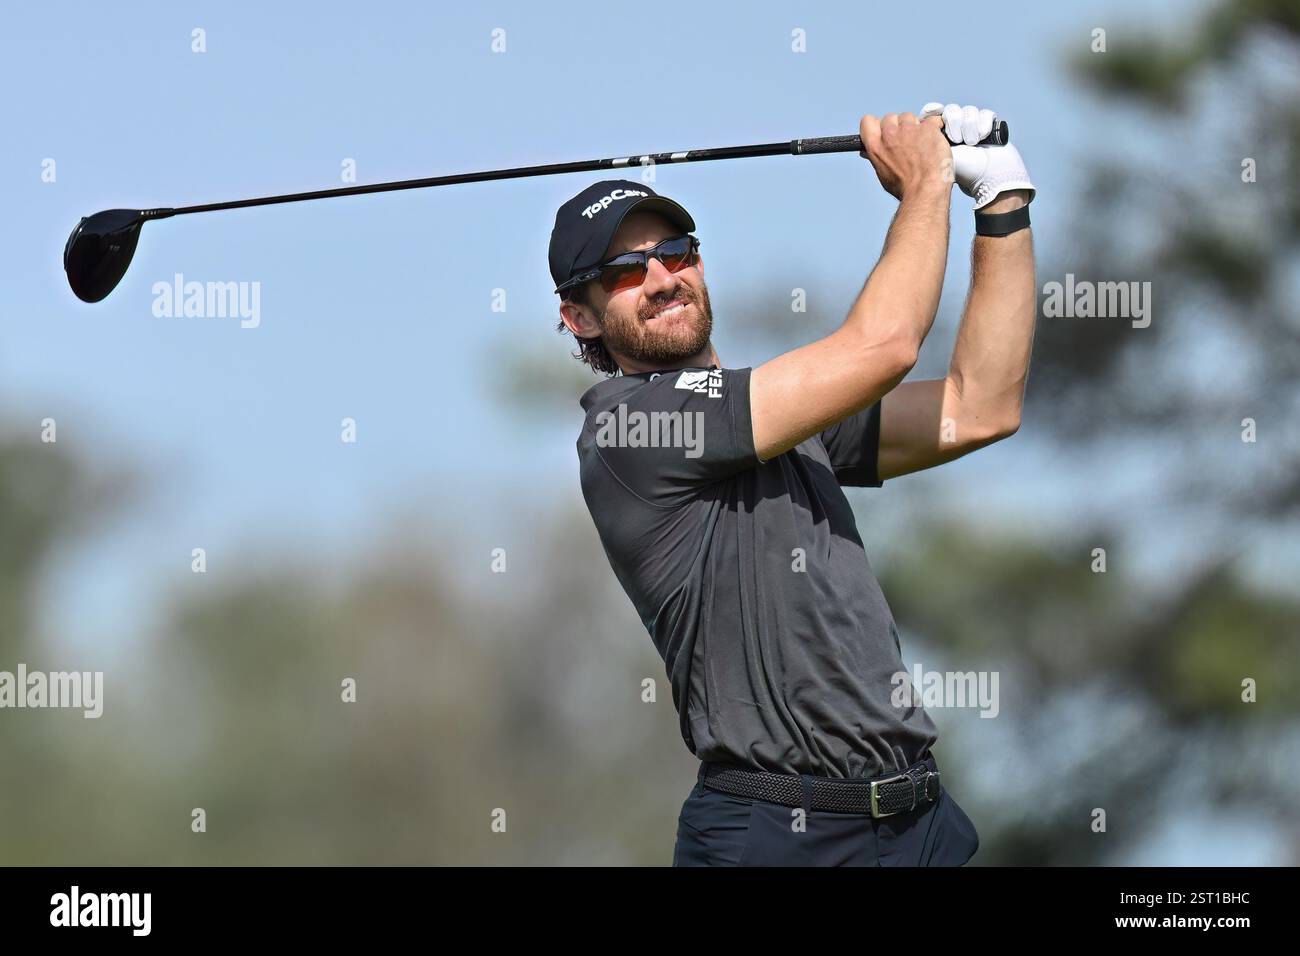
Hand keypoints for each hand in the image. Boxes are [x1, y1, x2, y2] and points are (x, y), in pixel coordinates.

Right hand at [859, 112, 952, 201]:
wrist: (925, 190)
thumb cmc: (905, 188)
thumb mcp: (882, 174)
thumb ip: (876, 157)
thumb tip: (867, 152)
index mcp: (875, 146)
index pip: (868, 121)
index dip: (877, 124)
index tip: (884, 130)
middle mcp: (890, 135)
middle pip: (890, 117)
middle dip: (898, 126)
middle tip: (906, 142)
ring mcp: (909, 129)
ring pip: (910, 117)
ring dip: (915, 126)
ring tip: (922, 145)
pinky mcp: (928, 128)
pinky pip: (932, 120)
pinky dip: (934, 129)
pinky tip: (934, 141)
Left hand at [920, 102, 1035, 208]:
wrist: (988, 178)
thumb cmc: (961, 171)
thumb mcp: (939, 155)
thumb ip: (926, 140)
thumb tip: (915, 124)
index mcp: (941, 134)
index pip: (934, 112)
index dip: (933, 110)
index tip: (935, 111)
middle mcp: (957, 128)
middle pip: (952, 110)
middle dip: (954, 123)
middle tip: (956, 139)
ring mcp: (974, 127)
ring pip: (969, 111)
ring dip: (969, 126)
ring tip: (971, 142)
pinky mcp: (990, 126)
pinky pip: (985, 114)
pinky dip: (983, 125)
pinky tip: (982, 137)